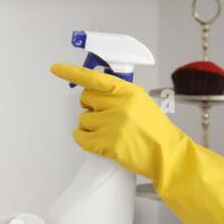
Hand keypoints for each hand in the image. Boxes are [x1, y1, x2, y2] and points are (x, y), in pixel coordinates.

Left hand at [51, 60, 223, 223]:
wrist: (168, 155)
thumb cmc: (155, 130)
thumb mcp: (141, 102)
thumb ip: (119, 94)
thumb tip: (94, 90)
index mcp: (128, 91)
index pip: (95, 78)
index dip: (72, 72)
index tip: (56, 68)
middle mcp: (119, 105)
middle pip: (86, 100)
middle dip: (91, 108)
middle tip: (105, 117)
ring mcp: (113, 125)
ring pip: (83, 120)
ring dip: (90, 127)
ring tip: (109, 133)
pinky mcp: (108, 144)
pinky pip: (81, 138)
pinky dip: (84, 140)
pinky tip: (97, 142)